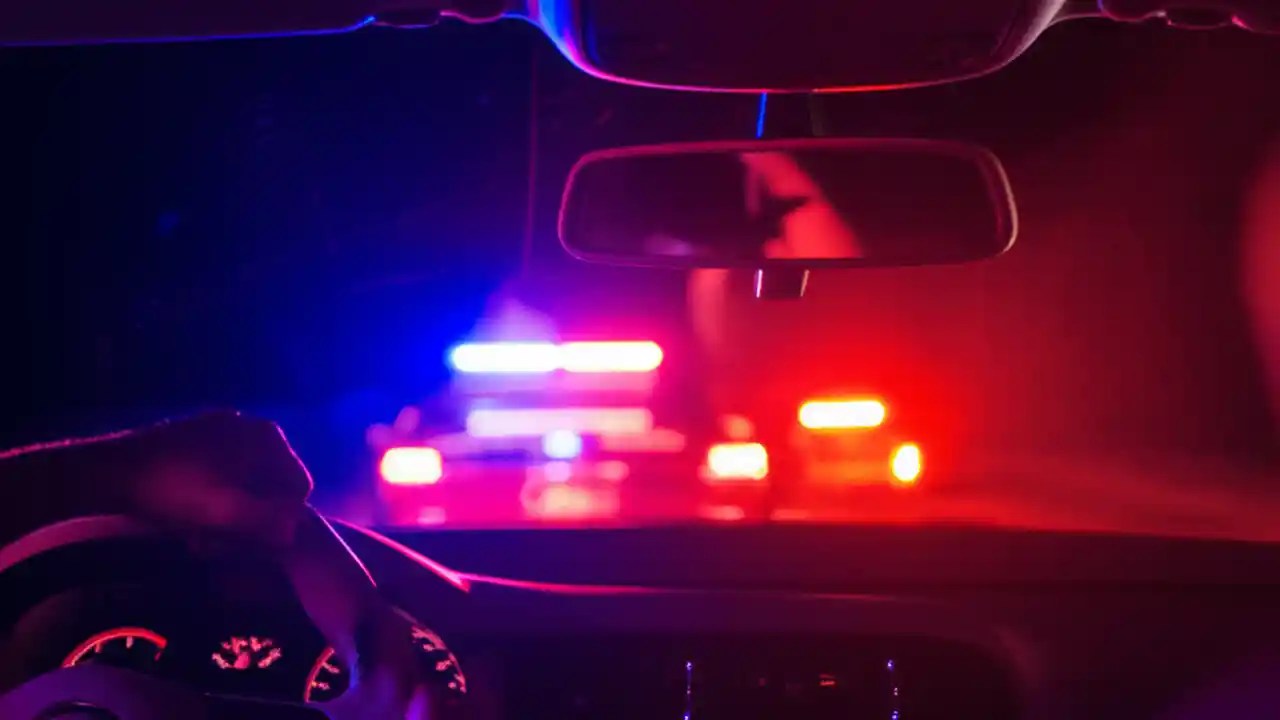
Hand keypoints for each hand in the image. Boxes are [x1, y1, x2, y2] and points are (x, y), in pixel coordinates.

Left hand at [110, 410, 313, 546]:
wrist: (107, 470)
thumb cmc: (173, 492)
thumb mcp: (226, 513)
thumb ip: (270, 523)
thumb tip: (294, 531)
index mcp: (266, 437)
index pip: (298, 488)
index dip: (278, 522)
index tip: (246, 542)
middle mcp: (251, 425)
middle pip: (271, 484)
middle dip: (250, 517)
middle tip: (218, 542)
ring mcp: (221, 428)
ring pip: (246, 481)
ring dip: (230, 511)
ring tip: (200, 534)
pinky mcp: (196, 436)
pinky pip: (223, 471)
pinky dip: (213, 495)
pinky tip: (189, 515)